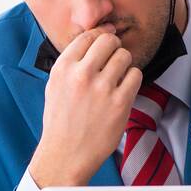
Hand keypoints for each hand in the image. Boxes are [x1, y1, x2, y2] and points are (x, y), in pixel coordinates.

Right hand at [29, 26, 142, 186]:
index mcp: (63, 68)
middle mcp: (81, 74)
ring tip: (117, 78)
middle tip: (113, 59)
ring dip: (124, 64)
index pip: (88, 36)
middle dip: (113, 47)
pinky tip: (123, 90)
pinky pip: (136, 75)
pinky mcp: (120, 103)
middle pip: (109, 40)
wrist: (65, 154)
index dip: (100, 36)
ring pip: (124, 56)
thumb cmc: (60, 121)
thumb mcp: (55, 85)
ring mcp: (102, 88)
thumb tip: (93, 39)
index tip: (106, 42)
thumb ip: (71, 62)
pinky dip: (132, 80)